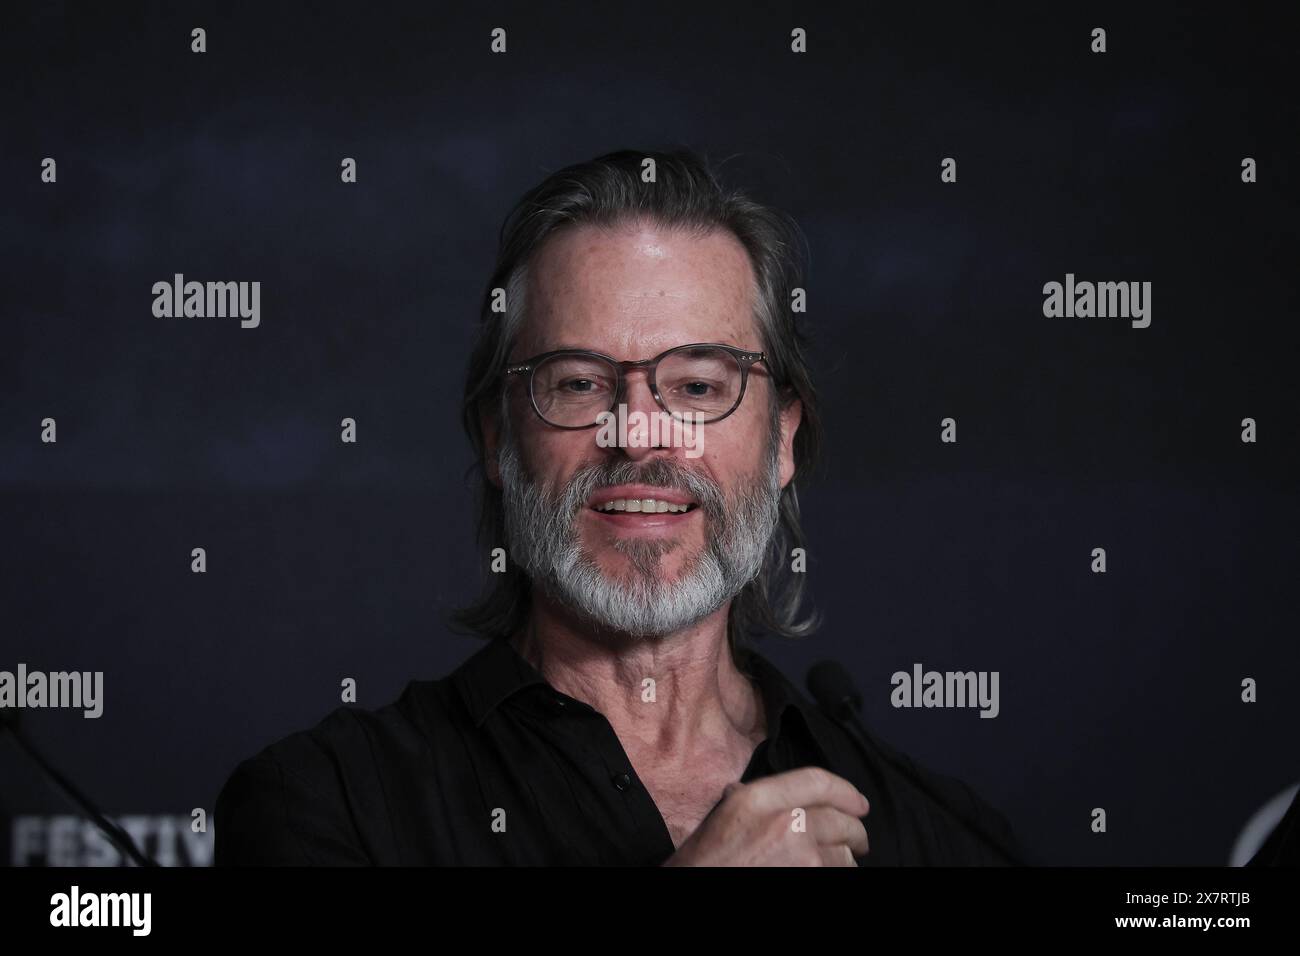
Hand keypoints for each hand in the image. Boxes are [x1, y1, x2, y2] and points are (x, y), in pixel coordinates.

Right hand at [661, 766, 869, 865]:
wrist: (693, 893)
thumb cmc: (704, 860)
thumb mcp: (722, 816)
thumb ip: (749, 798)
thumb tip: (768, 792)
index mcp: (760, 798)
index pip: (819, 781)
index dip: (846, 791)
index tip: (859, 803)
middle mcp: (787, 822)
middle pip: (843, 820)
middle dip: (854, 831)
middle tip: (855, 839)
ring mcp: (803, 858)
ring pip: (846, 855)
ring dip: (844, 859)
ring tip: (835, 862)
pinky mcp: (812, 881)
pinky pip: (839, 875)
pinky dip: (836, 874)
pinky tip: (823, 874)